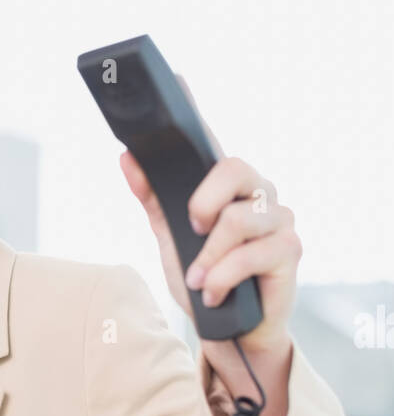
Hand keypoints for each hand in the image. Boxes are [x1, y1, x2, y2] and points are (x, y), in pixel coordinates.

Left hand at [118, 75, 300, 354]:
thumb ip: (152, 201)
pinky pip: (250, 255)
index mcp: (228, 187)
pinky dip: (221, 277)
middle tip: (192, 227)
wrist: (229, 334)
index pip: (214, 144)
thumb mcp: (171, 241)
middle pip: (235, 167)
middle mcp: (258, 194)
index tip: (176, 81)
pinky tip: (213, 293)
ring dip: (208, 257)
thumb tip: (126, 158)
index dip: (196, 113)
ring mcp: (278, 221)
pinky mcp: (289, 251)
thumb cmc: (204, 282)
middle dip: (204, 199)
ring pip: (239, 219)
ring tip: (197, 279)